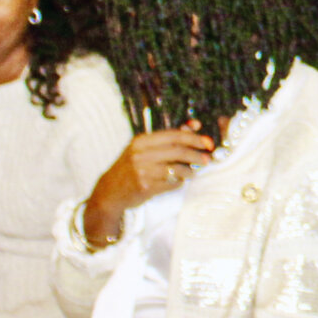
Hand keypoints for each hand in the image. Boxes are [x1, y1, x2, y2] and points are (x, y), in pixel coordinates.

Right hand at [82, 124, 215, 248]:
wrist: (110, 192)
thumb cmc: (131, 167)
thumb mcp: (144, 149)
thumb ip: (169, 137)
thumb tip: (195, 126)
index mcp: (141, 141)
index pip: (173, 136)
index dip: (194, 138)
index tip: (208, 142)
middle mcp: (141, 155)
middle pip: (178, 151)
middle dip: (197, 154)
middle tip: (208, 158)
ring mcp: (143, 171)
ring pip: (177, 168)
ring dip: (190, 170)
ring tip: (193, 171)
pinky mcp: (146, 187)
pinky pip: (171, 183)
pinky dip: (179, 182)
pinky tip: (178, 181)